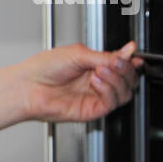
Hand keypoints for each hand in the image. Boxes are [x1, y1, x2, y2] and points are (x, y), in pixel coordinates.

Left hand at [18, 41, 143, 123]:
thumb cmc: (43, 68)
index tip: (134, 55)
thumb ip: (105, 55)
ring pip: (124, 92)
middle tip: (117, 62)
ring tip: (101, 70)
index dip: (131, 61)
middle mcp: (96, 82)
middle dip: (126, 70)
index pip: (122, 65)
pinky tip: (96, 81)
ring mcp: (94, 97)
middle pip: (128, 80)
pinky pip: (112, 102)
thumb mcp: (78, 54)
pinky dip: (108, 90)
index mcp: (93, 66)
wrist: (28, 86)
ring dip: (117, 79)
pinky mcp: (91, 110)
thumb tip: (127, 51)